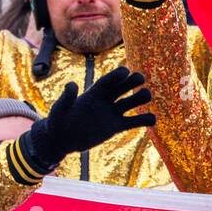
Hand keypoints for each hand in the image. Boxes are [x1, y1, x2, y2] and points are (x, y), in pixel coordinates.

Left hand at [23, 68, 155, 171]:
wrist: (62, 139)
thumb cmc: (58, 122)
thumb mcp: (59, 109)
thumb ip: (66, 97)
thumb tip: (72, 84)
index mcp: (92, 94)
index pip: (107, 82)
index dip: (116, 75)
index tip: (125, 70)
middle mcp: (104, 101)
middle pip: (121, 88)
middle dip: (131, 82)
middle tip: (141, 78)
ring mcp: (111, 113)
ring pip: (129, 103)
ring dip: (139, 98)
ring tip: (148, 94)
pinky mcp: (115, 127)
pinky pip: (132, 122)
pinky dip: (142, 120)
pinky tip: (153, 119)